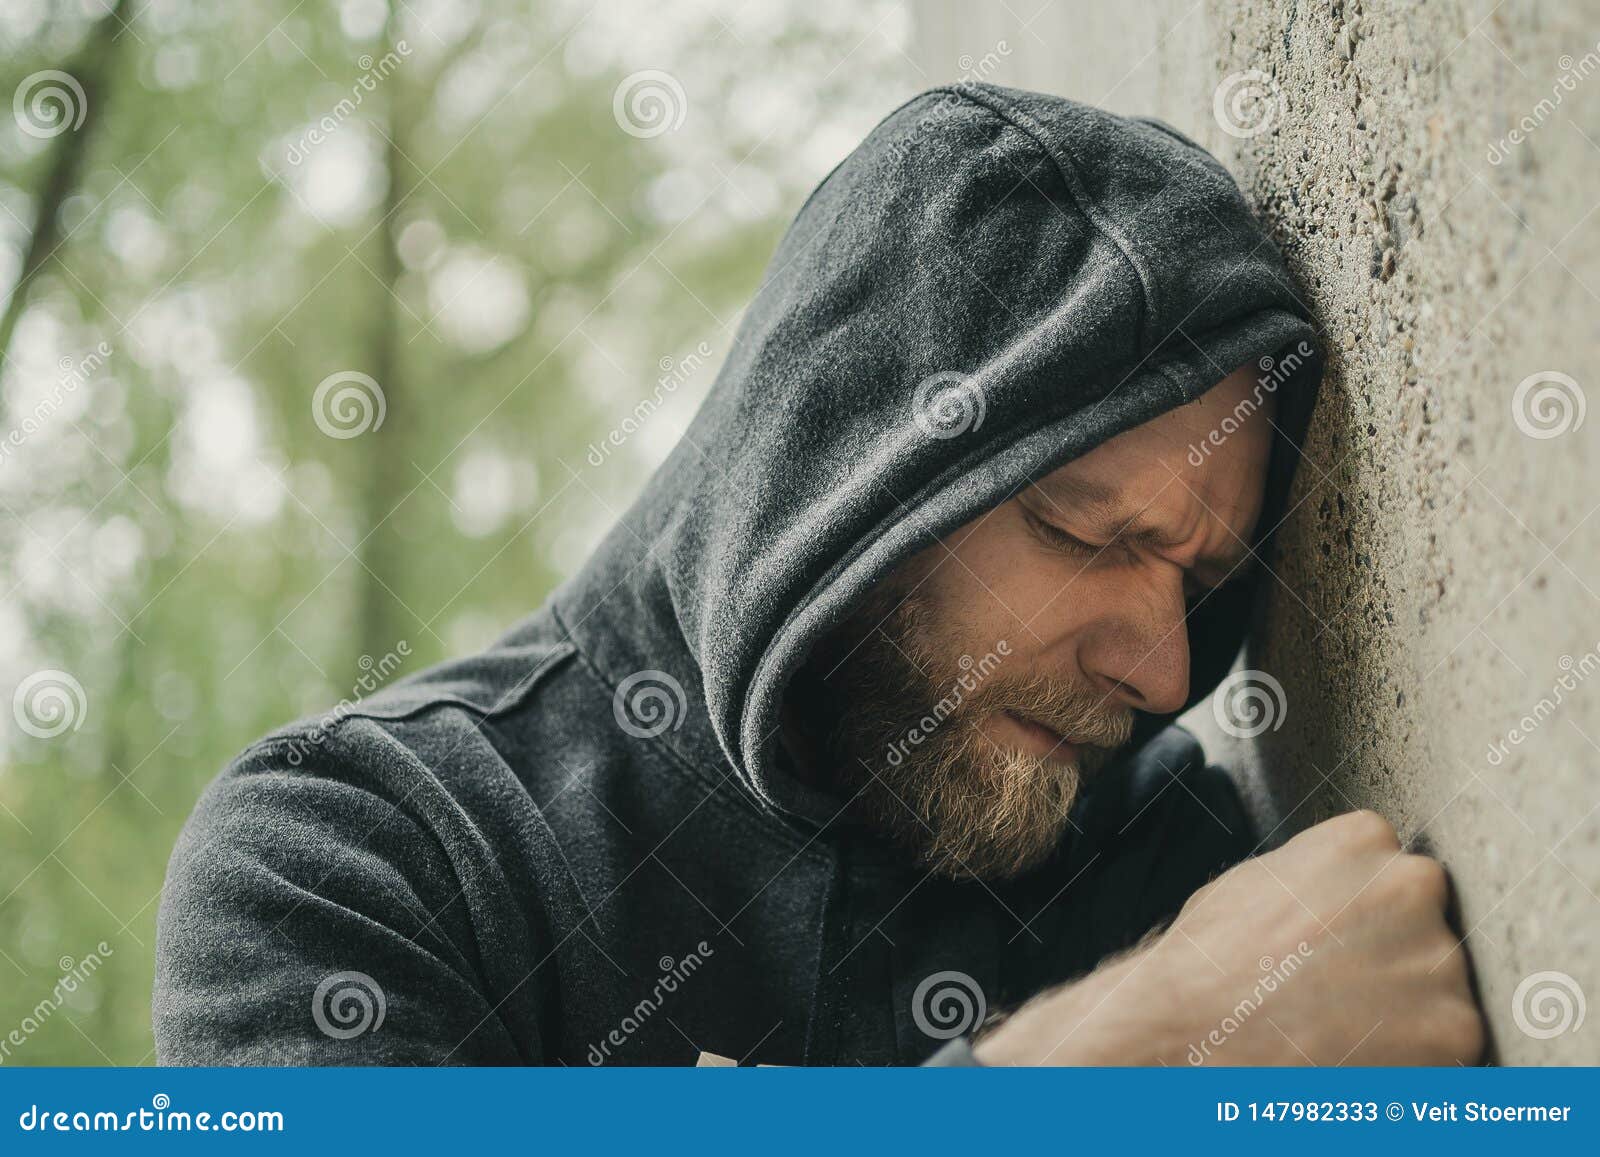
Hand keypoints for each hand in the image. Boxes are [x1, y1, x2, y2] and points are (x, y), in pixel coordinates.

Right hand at [973, 809, 1484, 1064]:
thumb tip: (1343, 894)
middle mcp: (1412, 884)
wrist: (1190, 1029)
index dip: (1364, 913)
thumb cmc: (1208, 962)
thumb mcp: (1258, 882)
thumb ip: (1321, 876)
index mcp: (1361, 839)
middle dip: (1394, 955)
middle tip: (1341, 991)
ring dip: (1408, 1008)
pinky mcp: (1455, 1026)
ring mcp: (1439, 956)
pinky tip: (1360, 1056)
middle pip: (1425, 921)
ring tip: (1343, 1029)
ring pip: (1442, 983)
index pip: (1390, 867)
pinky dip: (1417, 1058)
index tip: (1339, 941)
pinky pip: (1451, 1043)